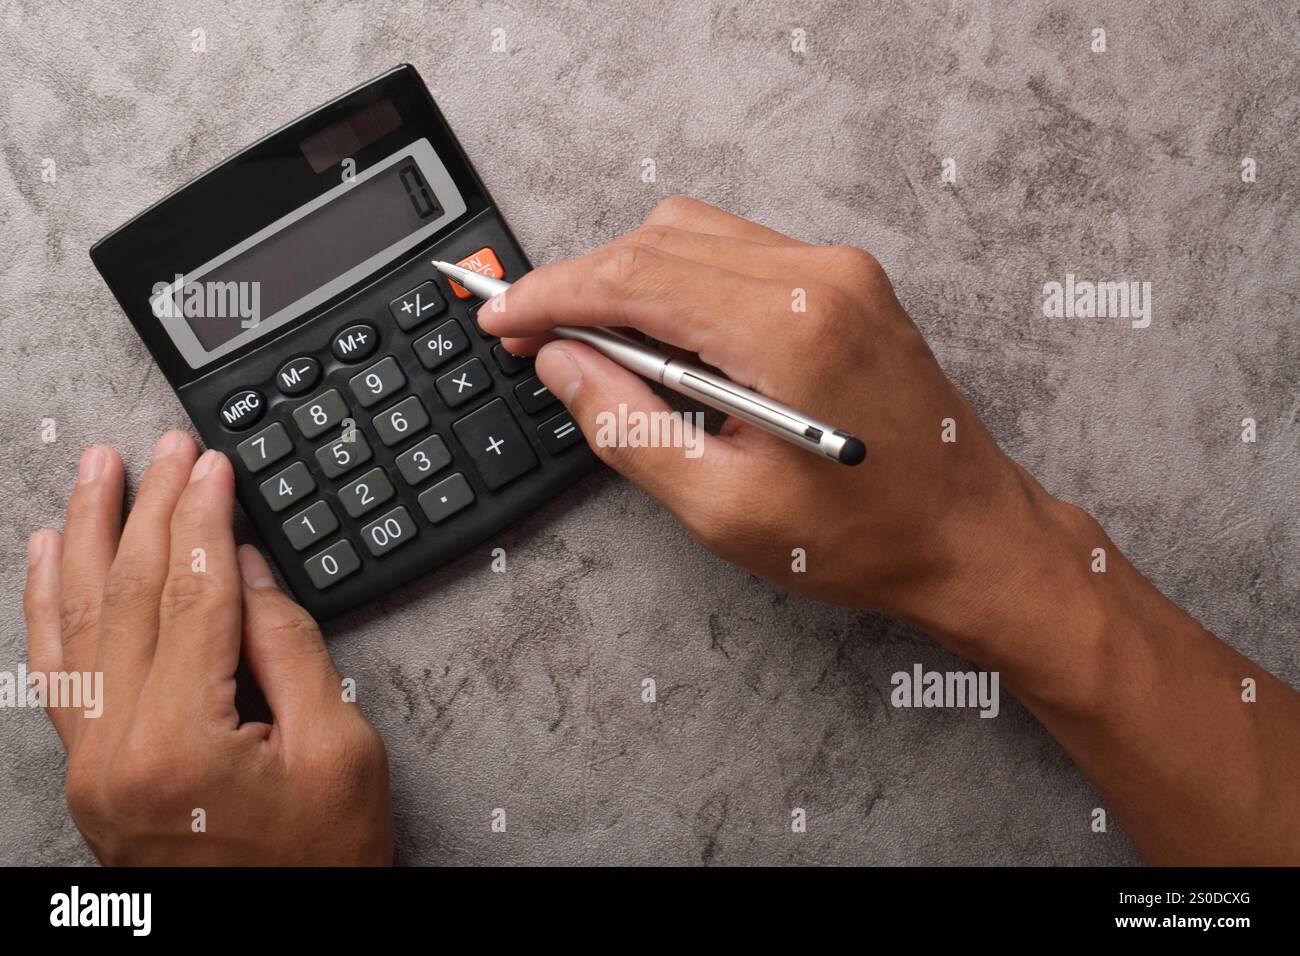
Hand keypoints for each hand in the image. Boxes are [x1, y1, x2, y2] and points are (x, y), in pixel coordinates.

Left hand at [23, 432, 392, 864]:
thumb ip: (288, 648)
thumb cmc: (322, 859)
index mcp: (184, 744)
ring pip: (78, 623)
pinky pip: (57, 672)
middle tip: (167, 448)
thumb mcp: (338, 746)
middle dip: (151, 511)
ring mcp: (93, 765)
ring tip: (97, 473)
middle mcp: (119, 752)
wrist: (285, 937)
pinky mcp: (91, 774)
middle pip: (130, 598)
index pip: (193, 597)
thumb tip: (247, 567)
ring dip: (87, 537)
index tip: (212, 465)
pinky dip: (48, 607)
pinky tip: (49, 557)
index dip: (206, 520)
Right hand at [481, 196, 1073, 644]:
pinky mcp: (848, 283)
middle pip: (660, 239)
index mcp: (790, 330)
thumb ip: (627, 425)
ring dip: (630, 279)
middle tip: (536, 336)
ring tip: (597, 346)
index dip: (553, 292)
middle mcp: (821, 278)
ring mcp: (841, 272)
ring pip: (696, 236)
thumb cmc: (866, 538)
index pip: (635, 276)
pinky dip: (681, 283)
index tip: (502, 315)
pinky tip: (665, 341)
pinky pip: (738, 254)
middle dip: (584, 283)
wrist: (970, 538)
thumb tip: (563, 362)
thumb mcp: (723, 507)